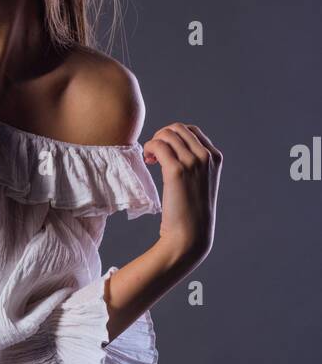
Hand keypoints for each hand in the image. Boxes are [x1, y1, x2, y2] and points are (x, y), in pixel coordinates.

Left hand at [143, 123, 222, 268]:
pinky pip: (158, 145)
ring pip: (167, 134)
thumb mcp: (201, 184)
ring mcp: (192, 162)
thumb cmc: (192, 213)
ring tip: (150, 158)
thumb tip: (175, 151)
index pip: (191, 131)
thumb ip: (195, 165)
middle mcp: (206, 156)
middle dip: (162, 136)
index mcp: (215, 157)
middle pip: (178, 128)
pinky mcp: (176, 171)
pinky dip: (149, 148)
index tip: (164, 151)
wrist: (190, 235)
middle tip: (154, 153)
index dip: (173, 136)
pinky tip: (148, 160)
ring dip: (154, 142)